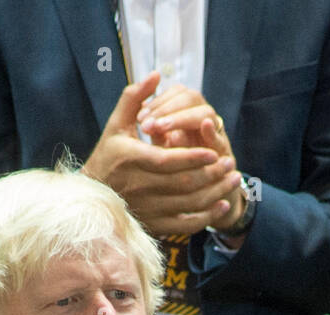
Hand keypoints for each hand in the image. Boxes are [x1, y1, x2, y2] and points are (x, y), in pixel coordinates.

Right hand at [82, 73, 241, 234]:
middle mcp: (139, 187)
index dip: (193, 157)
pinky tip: (222, 204)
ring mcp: (148, 208)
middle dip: (211, 174)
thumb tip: (156, 75)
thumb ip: (134, 98)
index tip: (215, 152)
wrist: (96, 195)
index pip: (167, 160)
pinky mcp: (155, 224)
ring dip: (216, 192)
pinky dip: (207, 217)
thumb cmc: (110, 155)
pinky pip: (186, 225)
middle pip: (183, 183)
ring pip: (189, 204)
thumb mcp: (117, 124)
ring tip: (233, 179)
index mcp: (131, 160)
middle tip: (230, 163)